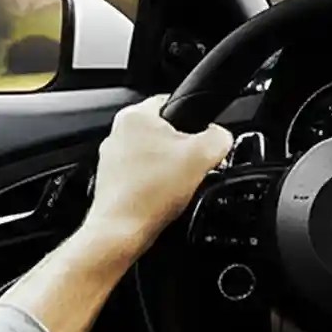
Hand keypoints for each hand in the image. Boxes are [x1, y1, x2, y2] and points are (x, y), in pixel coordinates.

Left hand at [81, 94, 232, 258]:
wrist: (122, 230)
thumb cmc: (151, 192)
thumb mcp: (202, 156)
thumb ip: (219, 137)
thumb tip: (221, 136)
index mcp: (135, 115)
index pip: (173, 102)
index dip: (195, 121)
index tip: (202, 140)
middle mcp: (118, 132)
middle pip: (164, 132)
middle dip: (182, 149)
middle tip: (192, 167)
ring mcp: (111, 157)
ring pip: (153, 155)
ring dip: (168, 168)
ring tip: (175, 185)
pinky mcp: (111, 179)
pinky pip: (141, 175)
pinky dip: (153, 184)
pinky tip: (161, 196)